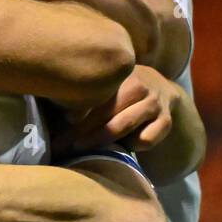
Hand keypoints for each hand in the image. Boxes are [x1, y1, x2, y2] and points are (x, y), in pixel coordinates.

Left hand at [62, 64, 177, 151]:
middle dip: (79, 131)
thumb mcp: (105, 83)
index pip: (94, 96)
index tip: (58, 125)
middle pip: (105, 112)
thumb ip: (87, 92)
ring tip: (79, 148)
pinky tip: (118, 145)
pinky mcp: (166, 121)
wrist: (160, 86)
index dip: (74, 113)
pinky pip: (146, 139)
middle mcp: (139, 87)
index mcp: (119, 74)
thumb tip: (55, 112)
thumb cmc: (119, 88)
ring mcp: (154, 104)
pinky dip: (131, 145)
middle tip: (59, 144)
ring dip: (99, 139)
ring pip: (123, 126)